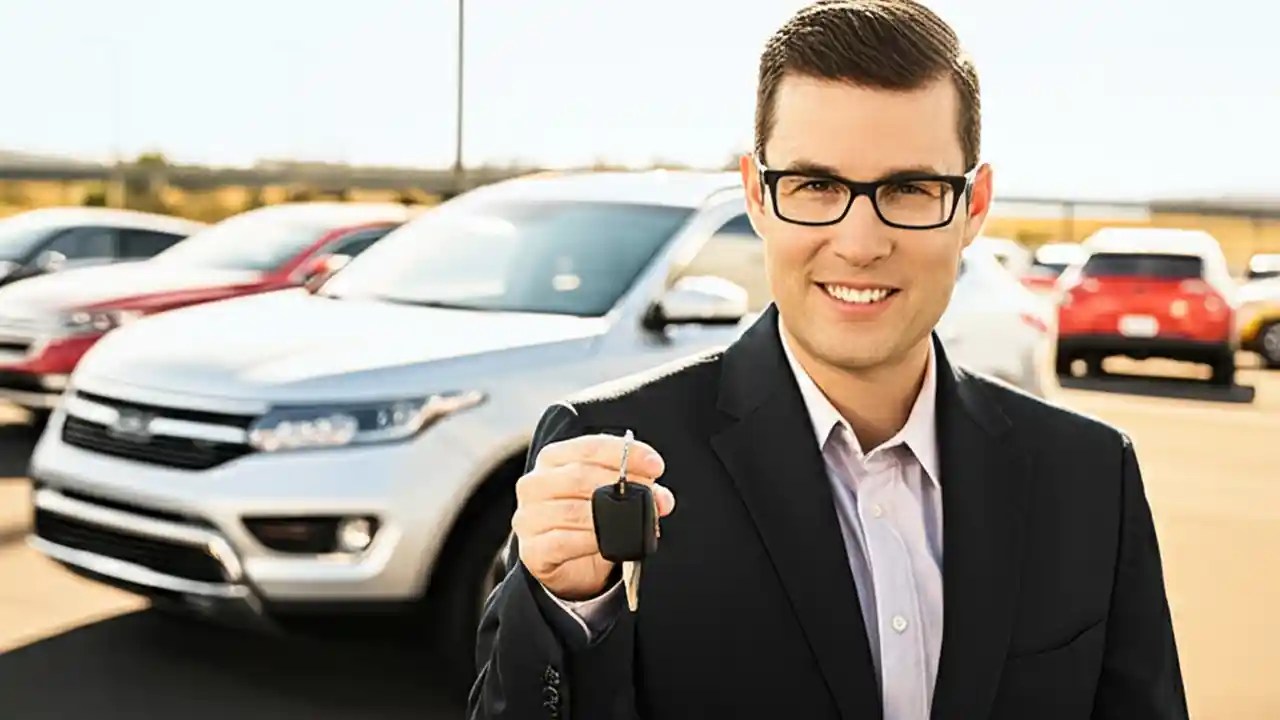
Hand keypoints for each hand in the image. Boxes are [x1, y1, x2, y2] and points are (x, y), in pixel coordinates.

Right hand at [513, 433, 675, 601]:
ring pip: (574, 510)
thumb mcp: (610, 497)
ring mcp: (529, 517)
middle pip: (580, 476)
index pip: (589, 447)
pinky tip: (610, 543)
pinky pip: (564, 542)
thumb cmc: (587, 521)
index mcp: (553, 459)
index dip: (625, 454)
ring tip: (639, 522)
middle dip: (624, 485)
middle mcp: (535, 484)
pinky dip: (592, 541)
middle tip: (654, 496)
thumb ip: (635, 489)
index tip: (654, 465)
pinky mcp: (532, 549)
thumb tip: (662, 497)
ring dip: (614, 517)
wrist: (567, 565)